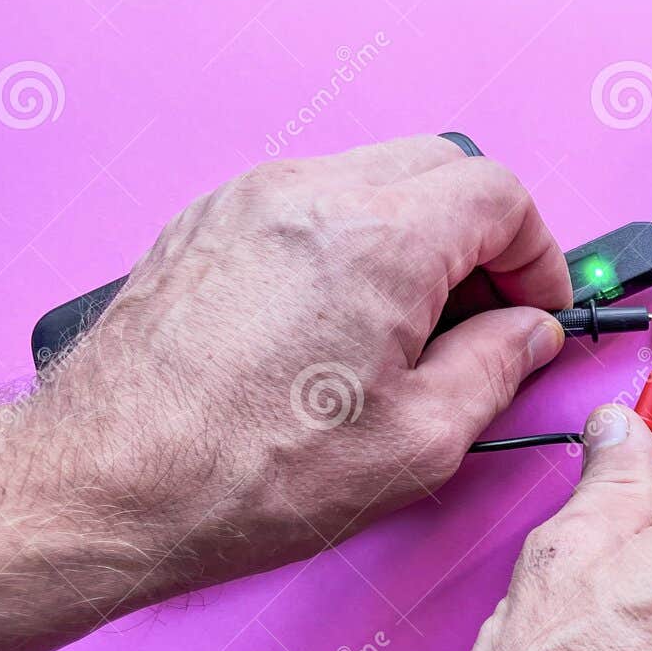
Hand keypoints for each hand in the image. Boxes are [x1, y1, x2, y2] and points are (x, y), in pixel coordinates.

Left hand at [0, 135, 569, 650]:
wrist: (112, 482)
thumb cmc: (247, 474)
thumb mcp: (418, 443)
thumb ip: (496, 369)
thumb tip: (527, 334)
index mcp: (378, 240)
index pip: (498, 193)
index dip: (539, 253)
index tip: (536, 308)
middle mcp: (311, 195)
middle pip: (442, 168)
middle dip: (484, 236)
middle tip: (489, 315)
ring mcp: (251, 200)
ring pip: (376, 178)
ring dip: (419, 236)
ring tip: (416, 327)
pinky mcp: (210, 221)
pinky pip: (312, 201)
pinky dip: (354, 240)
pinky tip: (348, 319)